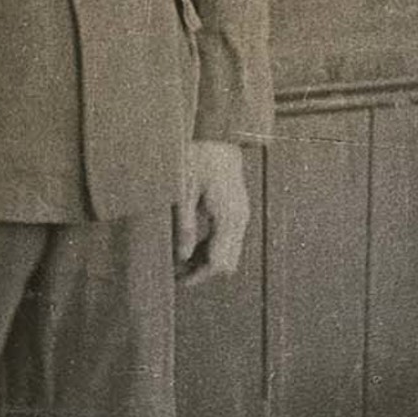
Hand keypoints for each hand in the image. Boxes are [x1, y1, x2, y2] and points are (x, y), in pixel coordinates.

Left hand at [175, 140, 250, 286]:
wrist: (218, 134)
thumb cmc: (199, 157)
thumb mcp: (184, 191)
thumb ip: (184, 226)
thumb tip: (182, 257)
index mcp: (228, 217)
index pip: (218, 262)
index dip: (198, 276)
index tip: (178, 281)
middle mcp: (239, 219)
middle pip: (227, 262)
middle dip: (203, 271)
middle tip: (176, 273)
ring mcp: (241, 215)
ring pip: (228, 252)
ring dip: (206, 260)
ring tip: (179, 261)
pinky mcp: (237, 210)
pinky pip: (228, 239)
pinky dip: (211, 247)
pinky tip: (191, 245)